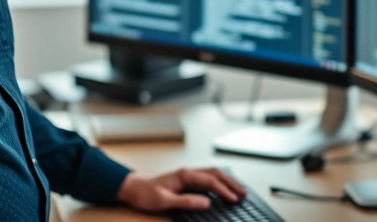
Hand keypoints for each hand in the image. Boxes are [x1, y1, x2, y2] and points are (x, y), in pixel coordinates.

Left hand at [116, 167, 246, 211]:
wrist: (133, 189)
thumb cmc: (145, 193)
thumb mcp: (164, 201)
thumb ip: (186, 201)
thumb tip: (207, 203)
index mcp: (184, 175)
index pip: (210, 181)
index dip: (224, 190)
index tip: (234, 199)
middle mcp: (188, 172)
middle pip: (215, 173)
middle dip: (231, 183)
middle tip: (244, 193)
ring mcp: (187, 175)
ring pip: (212, 174)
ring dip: (226, 181)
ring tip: (238, 190)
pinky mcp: (186, 180)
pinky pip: (207, 179)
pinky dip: (218, 182)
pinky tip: (223, 189)